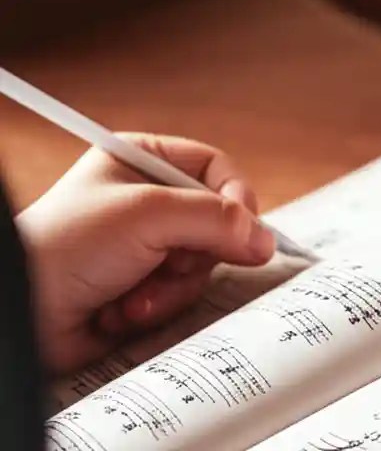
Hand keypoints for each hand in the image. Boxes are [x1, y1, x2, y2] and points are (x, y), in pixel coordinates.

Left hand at [15, 134, 275, 372]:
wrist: (23, 311)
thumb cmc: (63, 246)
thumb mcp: (148, 215)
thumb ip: (216, 220)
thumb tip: (265, 239)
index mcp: (141, 162)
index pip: (216, 168)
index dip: (235, 197)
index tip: (242, 227)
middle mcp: (147, 202)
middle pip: (218, 222)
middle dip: (196, 253)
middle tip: (172, 261)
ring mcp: (147, 247)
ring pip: (204, 264)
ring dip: (172, 286)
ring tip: (136, 292)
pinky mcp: (144, 287)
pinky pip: (183, 295)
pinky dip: (158, 306)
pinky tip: (123, 309)